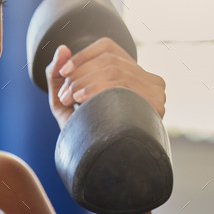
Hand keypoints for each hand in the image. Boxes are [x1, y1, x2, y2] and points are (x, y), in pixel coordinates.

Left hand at [45, 38, 166, 129]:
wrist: (99, 166)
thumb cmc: (82, 132)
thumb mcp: (65, 100)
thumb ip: (58, 74)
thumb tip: (61, 49)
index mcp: (132, 73)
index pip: (107, 48)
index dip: (82, 56)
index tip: (63, 72)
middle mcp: (148, 79)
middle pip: (108, 59)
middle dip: (80, 74)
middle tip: (64, 95)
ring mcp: (155, 92)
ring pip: (114, 70)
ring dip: (85, 83)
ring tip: (70, 100)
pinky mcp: (155, 104)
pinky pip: (122, 85)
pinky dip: (97, 89)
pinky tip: (84, 101)